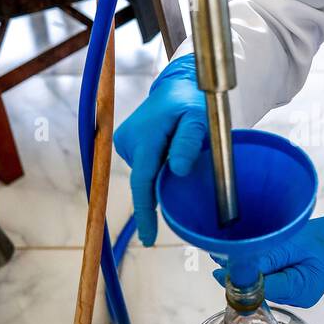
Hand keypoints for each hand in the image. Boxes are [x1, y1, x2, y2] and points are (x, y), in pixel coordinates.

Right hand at [114, 54, 206, 245]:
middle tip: (185, 177)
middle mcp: (128, 140)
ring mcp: (124, 141)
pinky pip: (144, 165)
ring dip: (161, 173)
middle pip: (145, 180)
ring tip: (179, 153)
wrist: (178, 85)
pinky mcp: (126, 143)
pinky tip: (168, 152)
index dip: (145, 213)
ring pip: (145, 173)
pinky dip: (156, 165)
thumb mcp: (199, 119)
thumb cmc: (192, 102)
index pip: (142, 182)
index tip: (149, 239)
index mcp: (146, 136)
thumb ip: (188, 143)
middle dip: (161, 188)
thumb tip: (178, 170)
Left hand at [211, 202, 323, 306]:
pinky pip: (271, 283)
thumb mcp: (293, 243)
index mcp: (300, 289)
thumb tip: (238, 266)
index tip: (219, 269)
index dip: (239, 280)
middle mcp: (297, 298)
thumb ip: (267, 257)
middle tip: (221, 257)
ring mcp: (295, 296)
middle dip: (241, 276)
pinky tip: (252, 259)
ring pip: (263, 288)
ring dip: (250, 273)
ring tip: (233, 254)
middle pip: (260, 292)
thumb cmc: (323, 237)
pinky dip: (261, 272)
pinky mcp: (292, 289)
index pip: (262, 289)